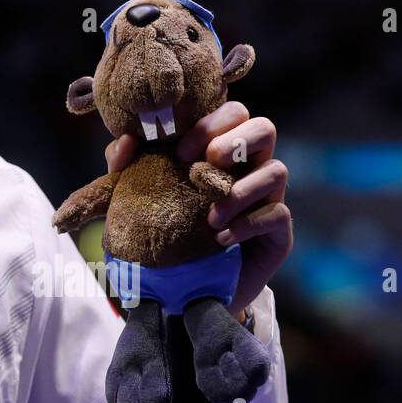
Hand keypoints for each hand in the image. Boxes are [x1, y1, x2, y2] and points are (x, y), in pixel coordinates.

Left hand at [105, 101, 293, 315]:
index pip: (231, 113)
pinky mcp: (277, 232)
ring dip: (241, 190)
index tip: (181, 152)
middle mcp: (247, 168)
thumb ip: (123, 167)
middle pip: (264, 128)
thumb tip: (125, 142)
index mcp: (218, 150)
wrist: (186, 289)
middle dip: (236, 140)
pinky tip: (220, 238)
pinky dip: (247, 223)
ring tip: (210, 216)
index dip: (210, 123)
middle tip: (209, 164)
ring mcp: (267, 199)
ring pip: (277, 170)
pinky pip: (278, 214)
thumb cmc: (163, 229)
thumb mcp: (134, 196)